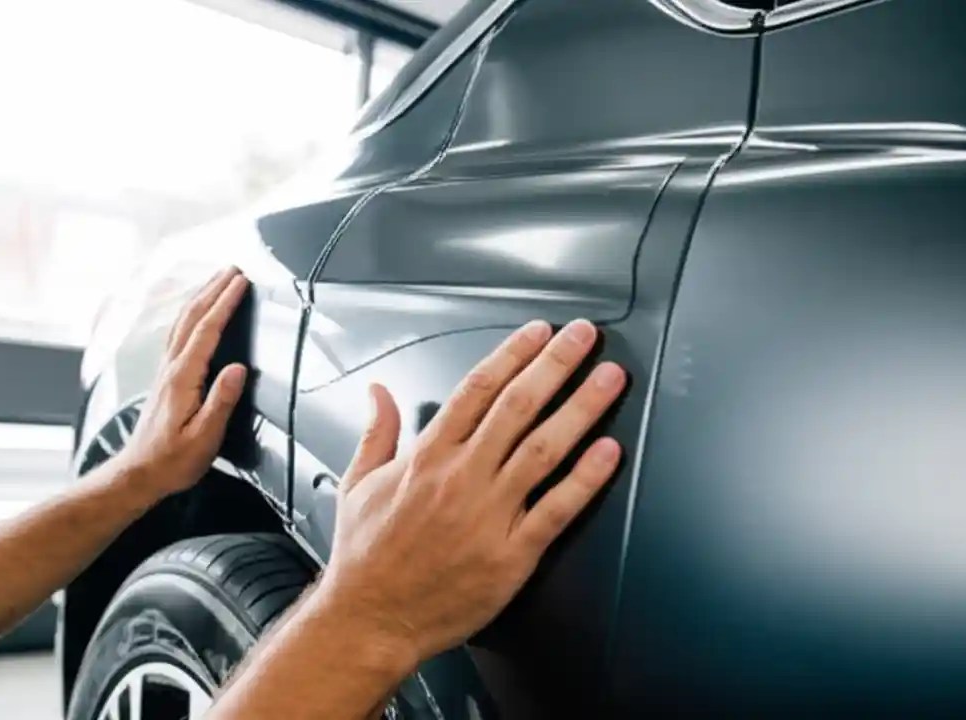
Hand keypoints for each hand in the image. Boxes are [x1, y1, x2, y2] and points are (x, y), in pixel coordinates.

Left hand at [114, 266, 249, 498]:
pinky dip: (192, 315)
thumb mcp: (204, 437)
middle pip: (192, 318)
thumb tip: (238, 369)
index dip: (225, 304)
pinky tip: (197, 314)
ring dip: (201, 298)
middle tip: (233, 269)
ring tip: (218, 280)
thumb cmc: (173, 460)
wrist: (139, 473)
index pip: (207, 331)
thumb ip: (221, 401)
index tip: (241, 282)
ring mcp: (165, 371)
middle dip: (213, 289)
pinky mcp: (165, 378)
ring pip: (183, 323)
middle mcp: (171, 369)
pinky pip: (179, 334)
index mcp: (182, 379)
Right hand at [317, 319, 625, 667]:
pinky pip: (556, 509)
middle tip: (584, 337)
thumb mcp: (357, 484)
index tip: (538, 333)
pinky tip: (609, 452)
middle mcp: (460, 478)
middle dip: (556, 364)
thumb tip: (378, 392)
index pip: (477, 388)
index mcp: (427, 457)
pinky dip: (585, 479)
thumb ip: (376, 433)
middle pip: (517, 406)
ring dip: (581, 408)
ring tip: (608, 379)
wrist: (370, 620)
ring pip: (544, 448)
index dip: (513, 354)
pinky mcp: (510, 555)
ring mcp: (488, 515)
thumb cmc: (365, 557)